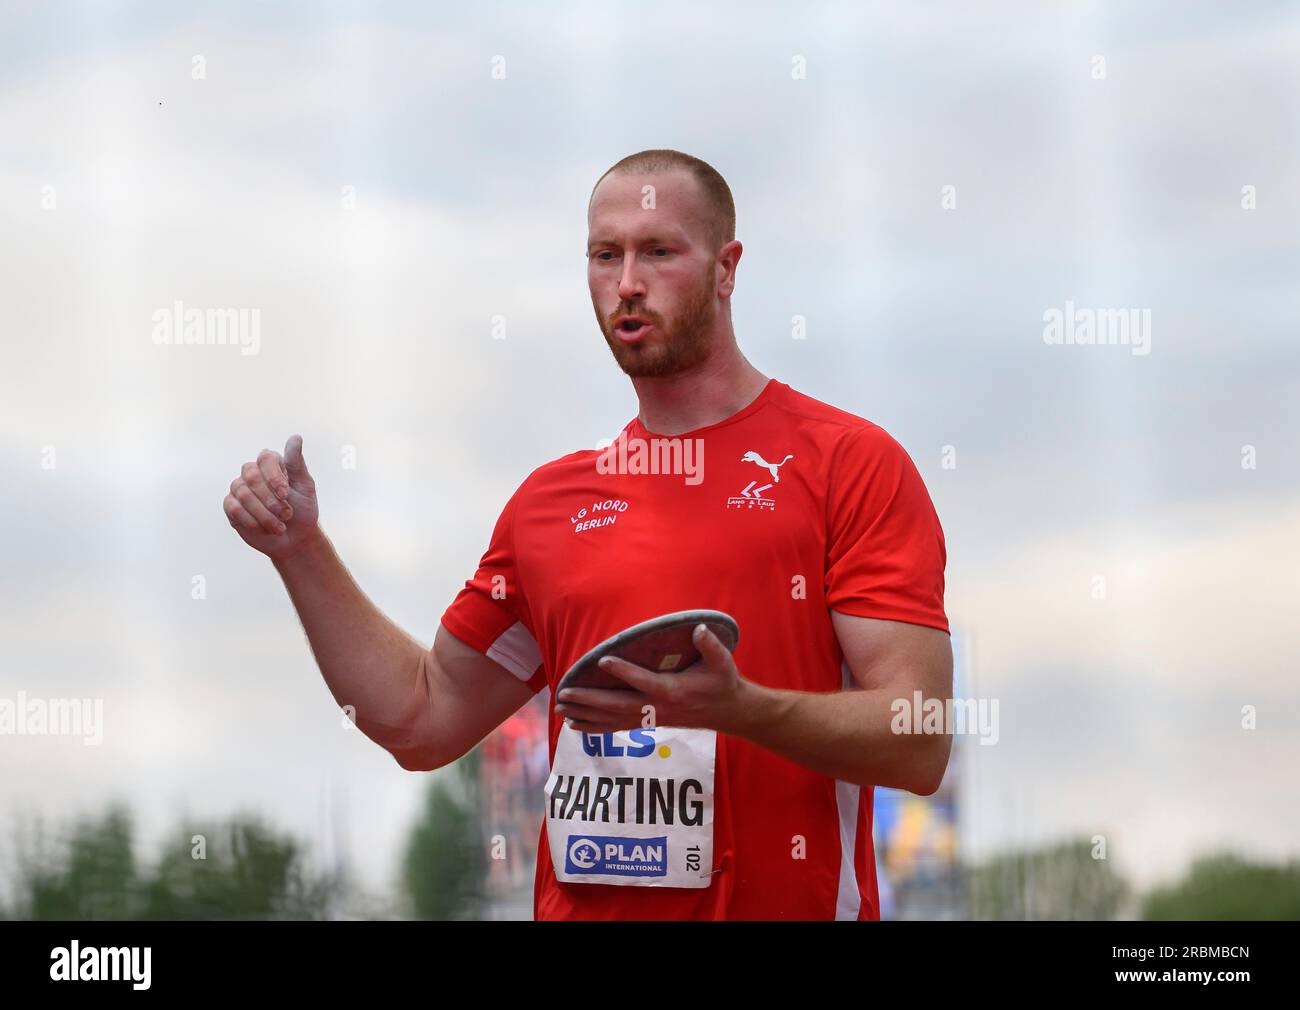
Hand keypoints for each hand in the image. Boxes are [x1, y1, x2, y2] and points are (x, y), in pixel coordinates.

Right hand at [222, 434, 319, 560]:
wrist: (295, 538)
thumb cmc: (302, 510)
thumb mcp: (305, 486)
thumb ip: (297, 463)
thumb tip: (296, 437)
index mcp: (271, 464)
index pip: (265, 457)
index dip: (274, 476)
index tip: (286, 494)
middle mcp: (252, 473)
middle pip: (251, 475)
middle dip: (271, 499)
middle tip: (287, 514)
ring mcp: (239, 489)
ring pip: (243, 494)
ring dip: (265, 514)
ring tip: (280, 525)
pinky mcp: (231, 506)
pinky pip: (234, 508)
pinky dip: (252, 521)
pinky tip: (264, 528)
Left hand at [554, 624, 749, 734]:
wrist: (727, 711)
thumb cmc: (722, 682)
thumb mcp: (722, 662)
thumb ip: (710, 645)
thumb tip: (699, 629)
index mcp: (674, 691)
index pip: (644, 681)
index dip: (624, 672)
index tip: (603, 660)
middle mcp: (658, 708)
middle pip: (618, 705)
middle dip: (590, 700)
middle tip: (564, 693)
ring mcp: (651, 718)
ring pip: (613, 719)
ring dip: (586, 714)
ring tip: (560, 707)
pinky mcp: (647, 723)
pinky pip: (616, 727)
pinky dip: (594, 727)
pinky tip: (574, 724)